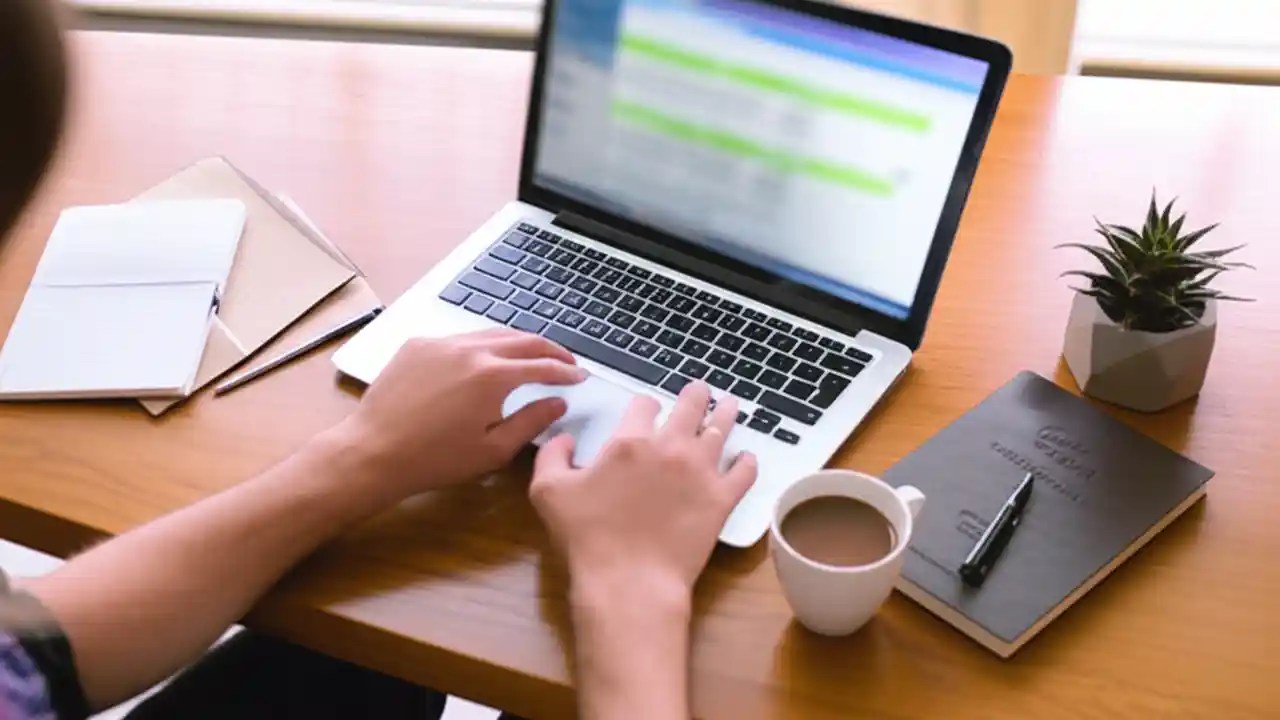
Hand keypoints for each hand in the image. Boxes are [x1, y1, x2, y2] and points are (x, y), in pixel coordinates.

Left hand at [336, 329, 585, 500]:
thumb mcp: (493, 449)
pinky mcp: (418, 344)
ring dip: (517, 343)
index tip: (580, 376)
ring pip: (491, 333)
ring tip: (531, 356)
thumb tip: (558, 402)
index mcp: (492, 376)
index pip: (542, 366)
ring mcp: (440, 342)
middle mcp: (469, 349)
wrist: (373, 452)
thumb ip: (531, 421)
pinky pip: (459, 338)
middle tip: (565, 360)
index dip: (566, 371)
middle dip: (549, 349)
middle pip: (522, 339)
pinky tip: (484, 361)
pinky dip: (481, 346)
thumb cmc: (435, 459)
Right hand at [530, 382, 757, 604]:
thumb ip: (551, 456)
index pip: (644, 405)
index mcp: (629, 441)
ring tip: (731, 405)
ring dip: (726, 414)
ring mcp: (701, 472)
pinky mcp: (721, 500)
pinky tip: (747, 457)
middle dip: (696, 394)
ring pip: (721, 430)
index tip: (647, 410)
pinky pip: (744, 472)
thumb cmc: (586, 538)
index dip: (645, 404)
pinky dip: (747, 461)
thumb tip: (563, 438)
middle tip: (701, 390)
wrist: (629, 581)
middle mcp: (670, 447)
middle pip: (691, 406)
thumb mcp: (548, 492)